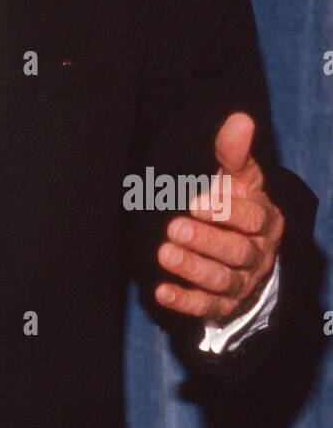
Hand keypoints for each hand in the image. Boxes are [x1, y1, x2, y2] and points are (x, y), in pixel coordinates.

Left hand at [155, 112, 282, 322]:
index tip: (195, 201)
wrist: (244, 248)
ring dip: (193, 269)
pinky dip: (184, 301)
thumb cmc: (236, 203)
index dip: (226, 212)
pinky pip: (206, 308)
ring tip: (165, 253)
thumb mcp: (238, 177)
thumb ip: (234, 152)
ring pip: (222, 281)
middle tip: (175, 227)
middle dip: (206, 241)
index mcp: (266, 221)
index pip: (253, 219)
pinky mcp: (223, 305)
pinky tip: (162, 292)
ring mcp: (242, 283)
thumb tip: (239, 119)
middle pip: (237, 252)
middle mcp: (258, 255)